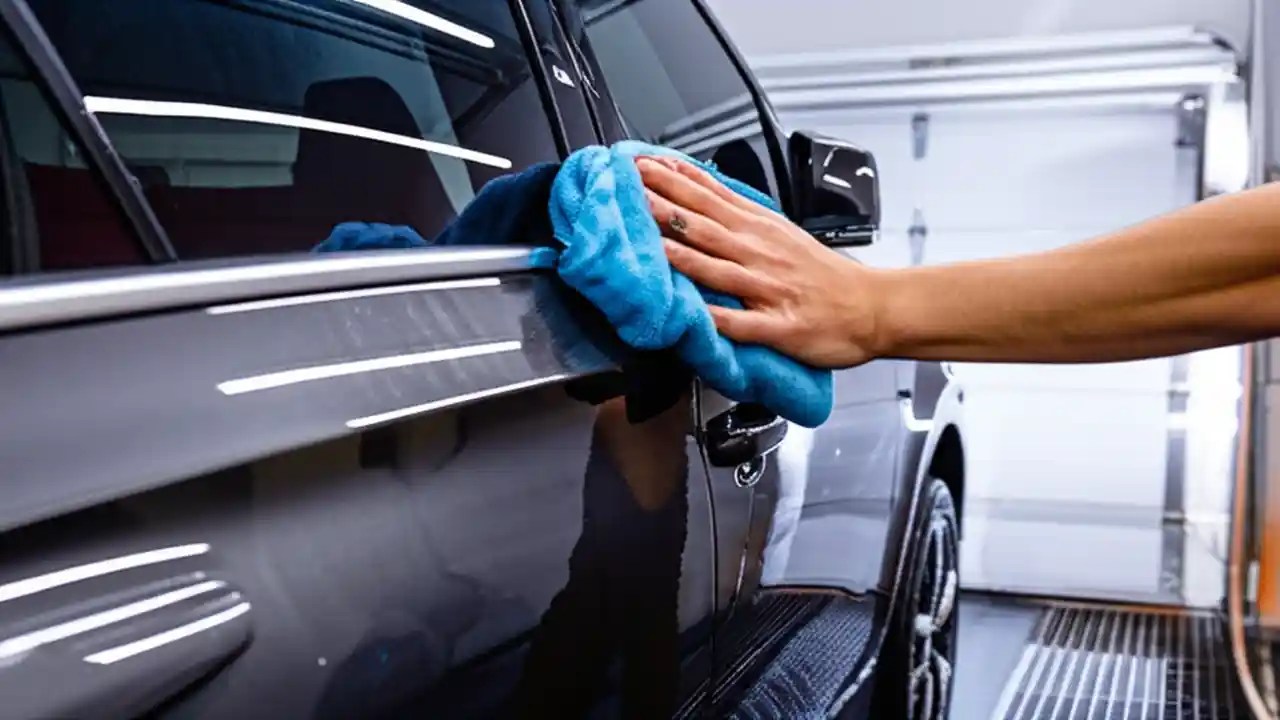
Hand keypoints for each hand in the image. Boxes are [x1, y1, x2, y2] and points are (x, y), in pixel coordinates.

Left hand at [636, 156, 886, 368]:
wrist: (872, 307)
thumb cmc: (823, 274)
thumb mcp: (781, 230)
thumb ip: (739, 214)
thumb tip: (699, 190)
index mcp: (759, 228)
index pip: (709, 196)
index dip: (672, 179)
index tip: (639, 163)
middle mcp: (760, 252)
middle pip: (705, 224)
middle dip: (666, 205)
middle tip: (631, 188)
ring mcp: (769, 288)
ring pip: (718, 268)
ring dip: (683, 253)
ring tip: (650, 241)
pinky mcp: (779, 326)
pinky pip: (743, 323)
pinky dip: (718, 318)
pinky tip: (693, 314)